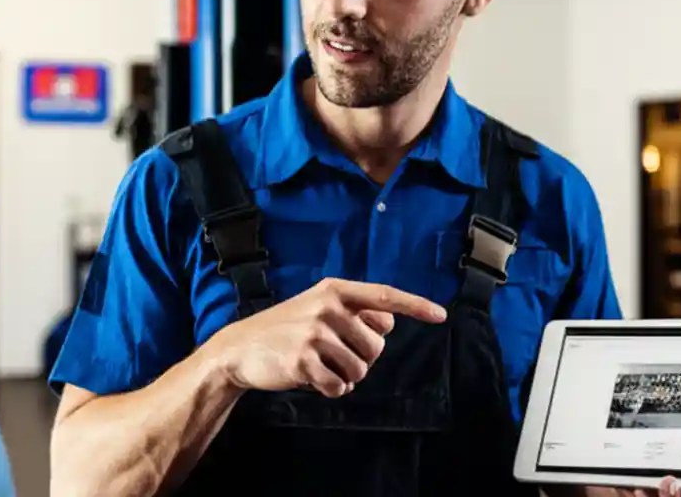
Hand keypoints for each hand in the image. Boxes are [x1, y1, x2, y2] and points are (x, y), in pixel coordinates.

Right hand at [209, 277, 447, 397]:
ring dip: (345, 376)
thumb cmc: (285, 329)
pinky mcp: (303, 361)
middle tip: (331, 354)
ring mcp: (315, 334)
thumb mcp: (316, 307)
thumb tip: (387, 325)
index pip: (384, 297)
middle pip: (376, 347)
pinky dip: (331, 389)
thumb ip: (352, 312)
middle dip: (360, 358)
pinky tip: (312, 379)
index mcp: (334, 290)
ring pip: (360, 370)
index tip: (441, 315)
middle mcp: (327, 307)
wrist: (239, 348)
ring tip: (320, 365)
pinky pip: (340, 387)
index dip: (415, 306)